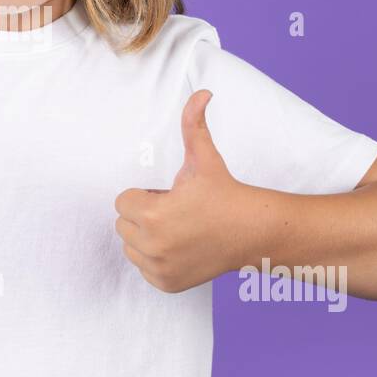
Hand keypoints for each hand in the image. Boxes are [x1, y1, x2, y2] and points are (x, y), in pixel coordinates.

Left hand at [113, 90, 259, 292]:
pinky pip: (144, 268)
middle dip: (144, 215)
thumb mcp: (204, 158)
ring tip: (178, 228)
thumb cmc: (225, 193)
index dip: (145, 195)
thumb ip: (193, 125)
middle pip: (123, 225)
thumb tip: (201, 92)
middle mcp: (152, 245)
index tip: (170, 196)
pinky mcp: (166, 283)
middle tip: (176, 211)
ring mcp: (159, 268)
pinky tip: (181, 246)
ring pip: (131, 247)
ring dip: (147, 237)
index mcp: (152, 215)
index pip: (122, 201)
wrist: (254, 232)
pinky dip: (157, 259)